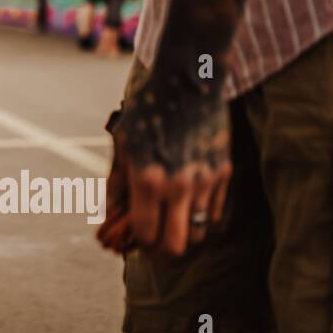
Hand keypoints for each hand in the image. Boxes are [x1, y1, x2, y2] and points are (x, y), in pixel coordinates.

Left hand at [105, 68, 231, 256]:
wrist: (188, 83)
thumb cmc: (148, 110)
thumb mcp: (123, 144)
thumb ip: (116, 183)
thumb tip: (109, 213)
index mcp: (147, 178)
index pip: (145, 233)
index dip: (139, 242)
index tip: (137, 238)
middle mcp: (178, 185)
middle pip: (176, 245)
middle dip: (163, 249)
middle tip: (156, 240)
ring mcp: (204, 181)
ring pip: (198, 233)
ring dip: (183, 234)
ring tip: (171, 224)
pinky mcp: (223, 173)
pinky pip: (214, 213)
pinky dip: (201, 216)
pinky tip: (187, 205)